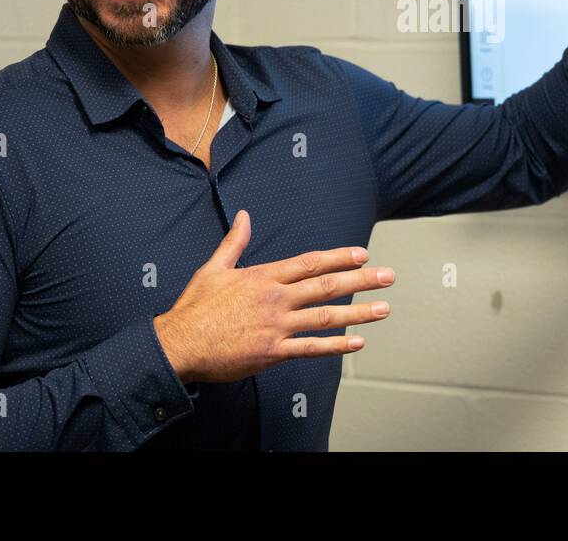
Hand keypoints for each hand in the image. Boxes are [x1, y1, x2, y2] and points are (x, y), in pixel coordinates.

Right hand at [153, 209, 394, 383]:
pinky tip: (357, 342)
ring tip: (383, 308)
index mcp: (264, 276)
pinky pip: (311, 348)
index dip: (339, 257)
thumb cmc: (195, 307)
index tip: (362, 254)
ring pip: (326, 316)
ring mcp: (277, 325)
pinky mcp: (273, 351)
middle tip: (388, 277)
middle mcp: (276, 298)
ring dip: (358, 312)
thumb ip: (234, 242)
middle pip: (327, 285)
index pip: (310, 263)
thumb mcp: (213, 267)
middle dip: (361, 279)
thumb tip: (244, 216)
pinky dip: (336, 345)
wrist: (179, 343)